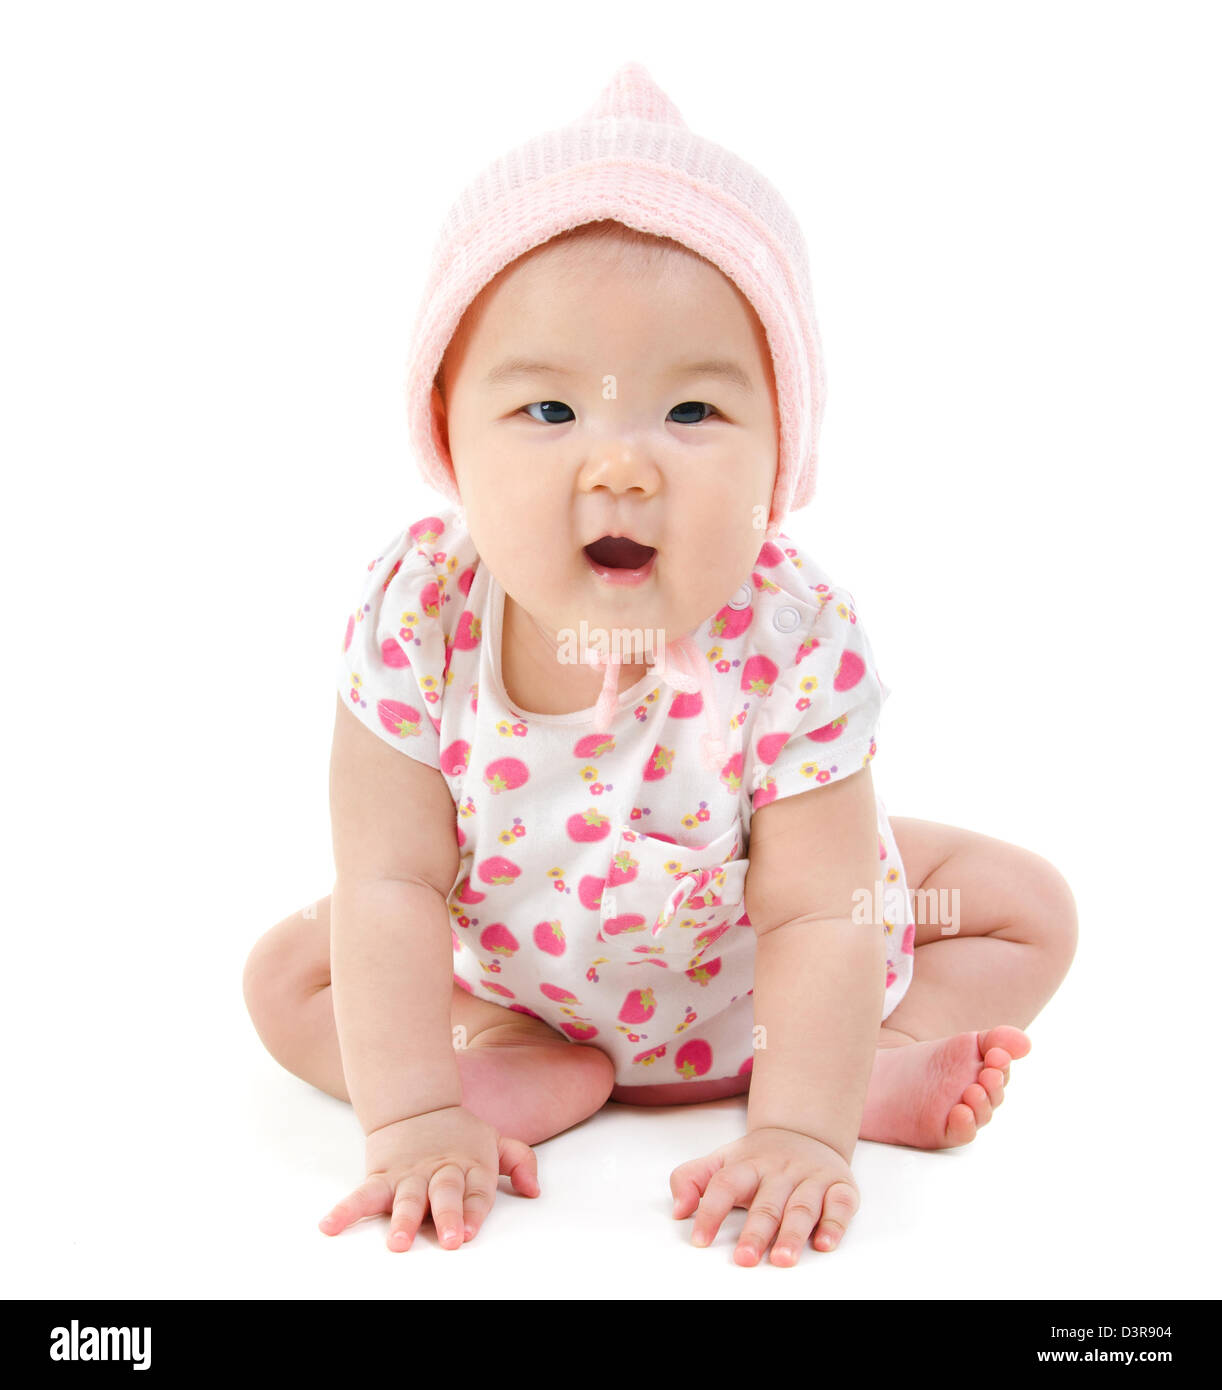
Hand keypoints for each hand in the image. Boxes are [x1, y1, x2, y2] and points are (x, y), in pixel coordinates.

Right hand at [319, 1104, 539, 1250]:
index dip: (473, 1211)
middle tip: (447, 1240)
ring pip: (405, 1198)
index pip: (476, 1191)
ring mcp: (408, 1175)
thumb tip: (533, 1190)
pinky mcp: (381, 1176)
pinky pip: (362, 1194)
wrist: (415, 1101)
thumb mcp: (495, 1139)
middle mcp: (439, 1172)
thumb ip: (519, 1161)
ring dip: (402, 1220)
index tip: (469, 1231)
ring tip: (398, 1243)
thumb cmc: (459, 1132)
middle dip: (445, 1216)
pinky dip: (345, 1210)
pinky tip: (330, 1226)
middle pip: (444, 1194)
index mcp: (470, 1165)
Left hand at [669, 1127, 859, 1265]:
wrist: (804, 1132)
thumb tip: (677, 1211)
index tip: (699, 1240)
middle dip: (756, 1232)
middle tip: (744, 1259)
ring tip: (782, 1259)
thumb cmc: (759, 1159)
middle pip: (767, 1203)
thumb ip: (692, 1179)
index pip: (726, 1184)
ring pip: (802, 1207)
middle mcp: (781, 1171)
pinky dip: (834, 1224)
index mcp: (749, 1164)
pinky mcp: (841, 1187)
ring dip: (793, 1234)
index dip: (710, 1211)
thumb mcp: (722, 1160)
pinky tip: (824, 1243)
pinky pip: (841, 1205)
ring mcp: (812, 1178)